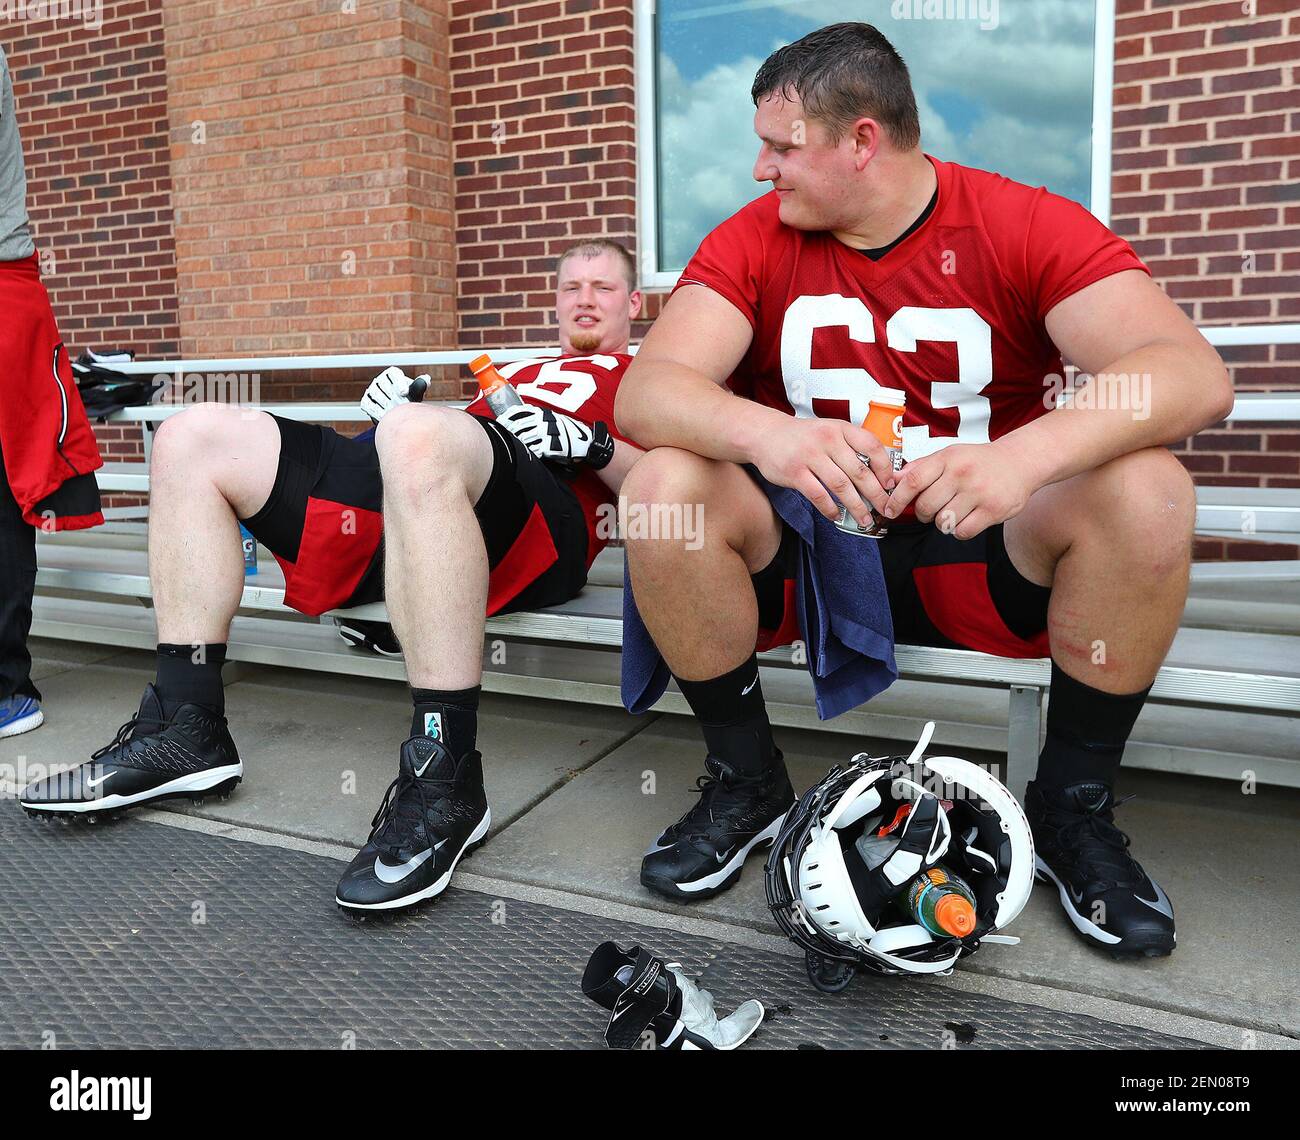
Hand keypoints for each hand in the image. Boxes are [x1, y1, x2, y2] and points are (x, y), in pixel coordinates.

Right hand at [360, 366, 429, 422]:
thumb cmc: (409, 398)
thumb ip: (420, 386)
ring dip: (385, 404)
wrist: (398, 410)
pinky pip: (368, 404)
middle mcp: (381, 380)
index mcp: (393, 374)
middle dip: (394, 396)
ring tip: (394, 412)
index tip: (404, 392)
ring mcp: (372, 390)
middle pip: (384, 385)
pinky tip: (383, 417)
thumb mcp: (416, 392)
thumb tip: (426, 380)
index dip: (399, 382)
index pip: (394, 374)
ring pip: (376, 394)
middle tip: (401, 407)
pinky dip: (374, 411)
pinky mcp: (366, 401)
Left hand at [496, 403, 614, 468]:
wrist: (585, 442)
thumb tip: (518, 418)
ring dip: (516, 444)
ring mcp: (547, 434)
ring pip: (524, 439)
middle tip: (501, 436)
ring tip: (512, 447)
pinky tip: (524, 455)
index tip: (499, 421)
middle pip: (518, 426)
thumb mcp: (552, 418)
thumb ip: (537, 417)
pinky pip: (534, 451)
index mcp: (542, 413)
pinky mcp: (550, 447)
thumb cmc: (567, 431)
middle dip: (507, 431)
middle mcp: (543, 422)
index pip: (518, 411)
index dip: (506, 416)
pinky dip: (527, 453)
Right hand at [748, 415, 893, 523]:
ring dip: (856, 506)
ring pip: (841, 486)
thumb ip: (849, 446)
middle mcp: (827, 439)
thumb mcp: (828, 430)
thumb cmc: (801, 437)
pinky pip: (818, 495)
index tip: (890, 484)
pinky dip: (830, 509)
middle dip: (876, 494)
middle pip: (859, 471)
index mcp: (840, 428)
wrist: (765, 434)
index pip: (871, 445)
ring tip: (865, 520)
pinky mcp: (795, 472)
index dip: (884, 467)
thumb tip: (876, 472)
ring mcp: (810, 456)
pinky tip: (836, 516)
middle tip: (885, 509)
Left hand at [882, 440, 1036, 538]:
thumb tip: (893, 480)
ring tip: (953, 511)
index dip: (897, 499)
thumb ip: (921, 467)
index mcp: (948, 458)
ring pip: (943, 521)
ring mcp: (979, 492)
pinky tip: (966, 519)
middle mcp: (962, 474)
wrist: (1021, 462)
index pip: (913, 480)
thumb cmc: (978, 461)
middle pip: (926, 506)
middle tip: (930, 510)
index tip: (889, 510)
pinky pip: (962, 531)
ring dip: (942, 522)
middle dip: (922, 513)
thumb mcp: (950, 455)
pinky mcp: (993, 510)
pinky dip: (959, 530)